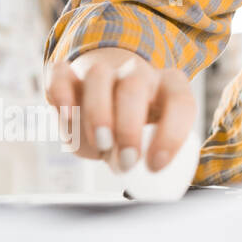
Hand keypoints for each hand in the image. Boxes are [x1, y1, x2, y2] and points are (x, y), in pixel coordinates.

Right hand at [44, 47, 196, 173]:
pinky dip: (61, 95)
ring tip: (100, 145)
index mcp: (171, 86)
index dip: (171, 135)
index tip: (155, 166)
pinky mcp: (71, 75)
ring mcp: (104, 70)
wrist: (113, 96)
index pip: (180, 103)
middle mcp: (139, 73)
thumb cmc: (139, 127)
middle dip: (128, 128)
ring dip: (96, 113)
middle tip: (126, 162)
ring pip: (98, 76)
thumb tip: (133, 172)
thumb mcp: (152, 140)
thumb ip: (144, 153)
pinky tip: (66, 116)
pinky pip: (61, 74)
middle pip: (134, 87)